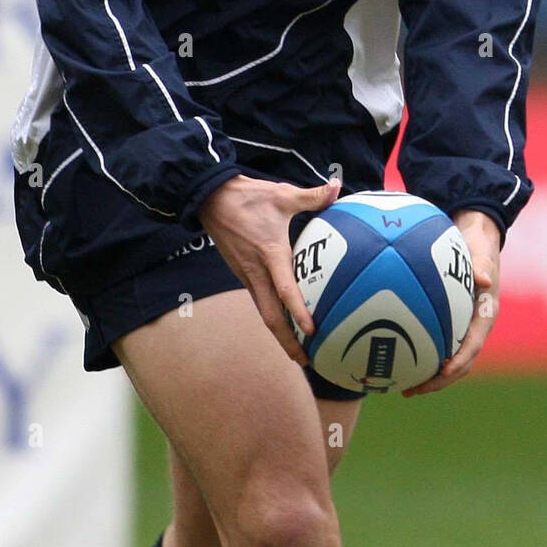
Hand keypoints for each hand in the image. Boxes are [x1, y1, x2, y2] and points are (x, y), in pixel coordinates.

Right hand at [198, 173, 340, 366]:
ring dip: (279, 333)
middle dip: (287, 341)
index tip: (313, 330)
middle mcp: (256, 272)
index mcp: (269, 254)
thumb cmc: (248, 196)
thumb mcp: (282, 194)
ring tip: (298, 352)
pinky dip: (272, 316)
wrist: (210, 198)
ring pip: (263, 312)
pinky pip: (258, 300)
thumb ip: (312, 195)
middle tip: (306, 361)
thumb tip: (336, 186)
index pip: (285, 290)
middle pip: (270, 317)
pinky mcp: (242, 273)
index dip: (299, 312)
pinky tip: (284, 322)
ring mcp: (246, 275)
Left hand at [401, 209, 500, 397]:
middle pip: (458, 363)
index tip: (441, 372)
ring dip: (426, 375)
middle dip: (437, 380)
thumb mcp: (483, 251)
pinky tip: (392, 355)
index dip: (458, 363)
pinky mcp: (448, 321)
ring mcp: (461, 326)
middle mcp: (473, 326)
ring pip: (445, 358)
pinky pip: (433, 342)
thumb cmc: (478, 244)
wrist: (476, 237)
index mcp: (485, 315)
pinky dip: (417, 353)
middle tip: (411, 389)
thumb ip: (482, 264)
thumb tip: (484, 278)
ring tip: (400, 386)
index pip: (473, 346)